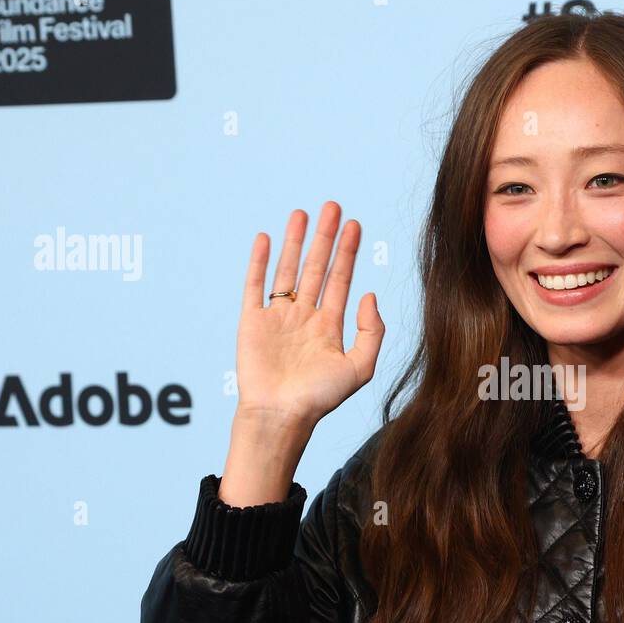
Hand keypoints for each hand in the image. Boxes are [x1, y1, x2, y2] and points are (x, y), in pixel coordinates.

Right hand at [234, 202, 384, 431]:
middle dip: (326, 237)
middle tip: (333, 206)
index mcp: (329, 327)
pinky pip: (255, 286)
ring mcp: (278, 318)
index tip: (355, 225)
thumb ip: (371, 331)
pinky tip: (265, 238)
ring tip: (302, 213)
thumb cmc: (319, 399)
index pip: (340, 280)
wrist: (280, 416)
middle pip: (316, 267)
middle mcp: (304, 318)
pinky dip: (259, 262)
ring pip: (287, 270)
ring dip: (294, 241)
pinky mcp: (252, 322)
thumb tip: (369, 294)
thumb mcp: (359, 367)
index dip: (348, 252)